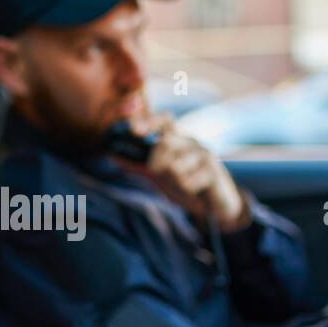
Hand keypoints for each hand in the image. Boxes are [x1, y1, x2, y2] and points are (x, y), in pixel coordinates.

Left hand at [127, 113, 248, 231]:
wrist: (215, 205)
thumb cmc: (186, 184)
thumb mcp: (160, 175)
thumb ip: (138, 164)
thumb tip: (112, 155)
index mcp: (177, 139)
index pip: (164, 121)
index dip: (149, 121)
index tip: (132, 128)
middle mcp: (191, 142)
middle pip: (165, 143)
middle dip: (156, 162)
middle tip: (156, 173)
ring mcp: (204, 154)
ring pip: (175, 166)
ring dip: (173, 181)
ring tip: (184, 186)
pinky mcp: (214, 171)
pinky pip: (188, 182)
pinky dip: (186, 190)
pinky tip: (195, 191)